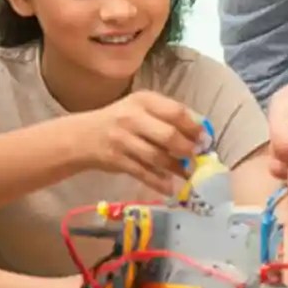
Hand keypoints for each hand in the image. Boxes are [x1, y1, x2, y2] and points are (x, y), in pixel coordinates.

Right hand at [75, 90, 204, 193]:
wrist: (83, 136)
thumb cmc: (120, 120)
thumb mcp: (140, 108)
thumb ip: (166, 115)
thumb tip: (199, 131)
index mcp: (143, 100)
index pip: (175, 111)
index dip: (194, 127)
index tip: (204, 138)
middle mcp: (132, 118)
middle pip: (168, 135)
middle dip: (187, 149)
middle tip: (197, 156)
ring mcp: (123, 140)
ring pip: (157, 157)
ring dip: (176, 168)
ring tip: (188, 173)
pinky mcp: (117, 160)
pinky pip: (143, 174)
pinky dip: (159, 182)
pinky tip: (170, 187)